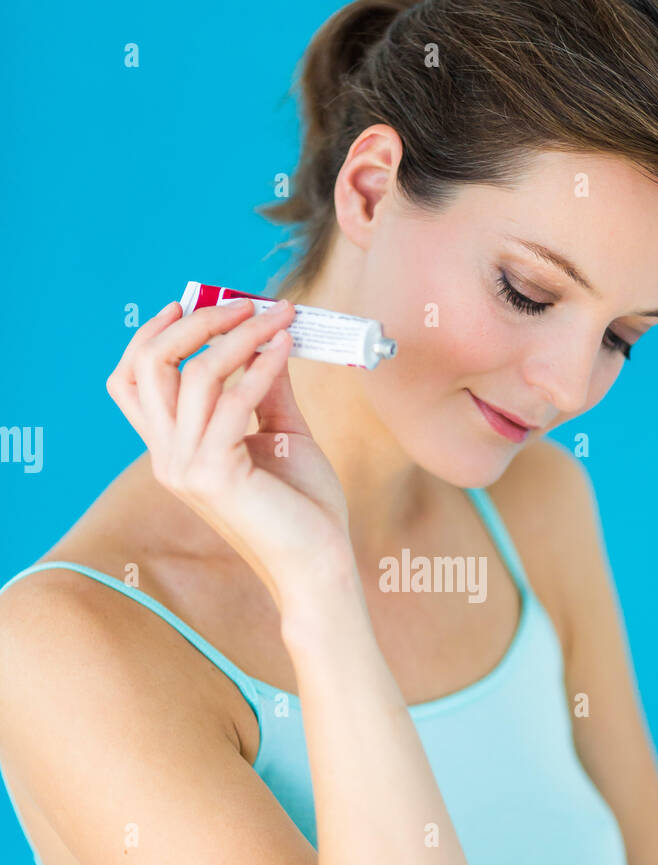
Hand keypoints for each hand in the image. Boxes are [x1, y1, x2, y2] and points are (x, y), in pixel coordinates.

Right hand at [105, 298, 355, 620]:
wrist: (319, 562)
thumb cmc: (303, 505)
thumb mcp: (281, 433)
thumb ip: (266, 388)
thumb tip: (264, 337)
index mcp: (172, 450)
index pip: (132, 380)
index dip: (152, 335)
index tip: (190, 302)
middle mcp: (168, 458)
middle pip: (150, 366)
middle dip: (197, 322)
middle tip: (246, 302)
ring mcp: (186, 468)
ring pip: (196, 374)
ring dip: (241, 334)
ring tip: (281, 318)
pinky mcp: (215, 475)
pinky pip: (234, 399)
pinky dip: (262, 365)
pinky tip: (287, 348)